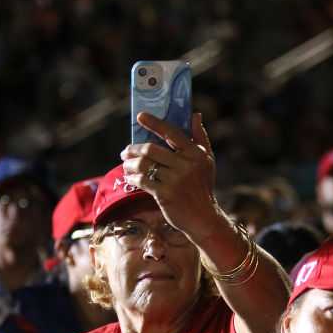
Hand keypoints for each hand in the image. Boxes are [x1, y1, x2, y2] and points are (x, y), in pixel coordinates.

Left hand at [121, 112, 219, 239]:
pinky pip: (142, 181)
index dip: (154, 123)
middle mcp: (186, 165)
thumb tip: (195, 115)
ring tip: (126, 165)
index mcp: (196, 154)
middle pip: (151, 149)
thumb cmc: (203, 187)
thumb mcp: (207, 161)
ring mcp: (175, 180)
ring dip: (130, 164)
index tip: (140, 116)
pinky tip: (130, 178)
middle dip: (133, 149)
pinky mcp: (165, 194)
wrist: (203, 218)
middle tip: (125, 152)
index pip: (172, 133)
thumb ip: (200, 137)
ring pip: (144, 165)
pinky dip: (132, 178)